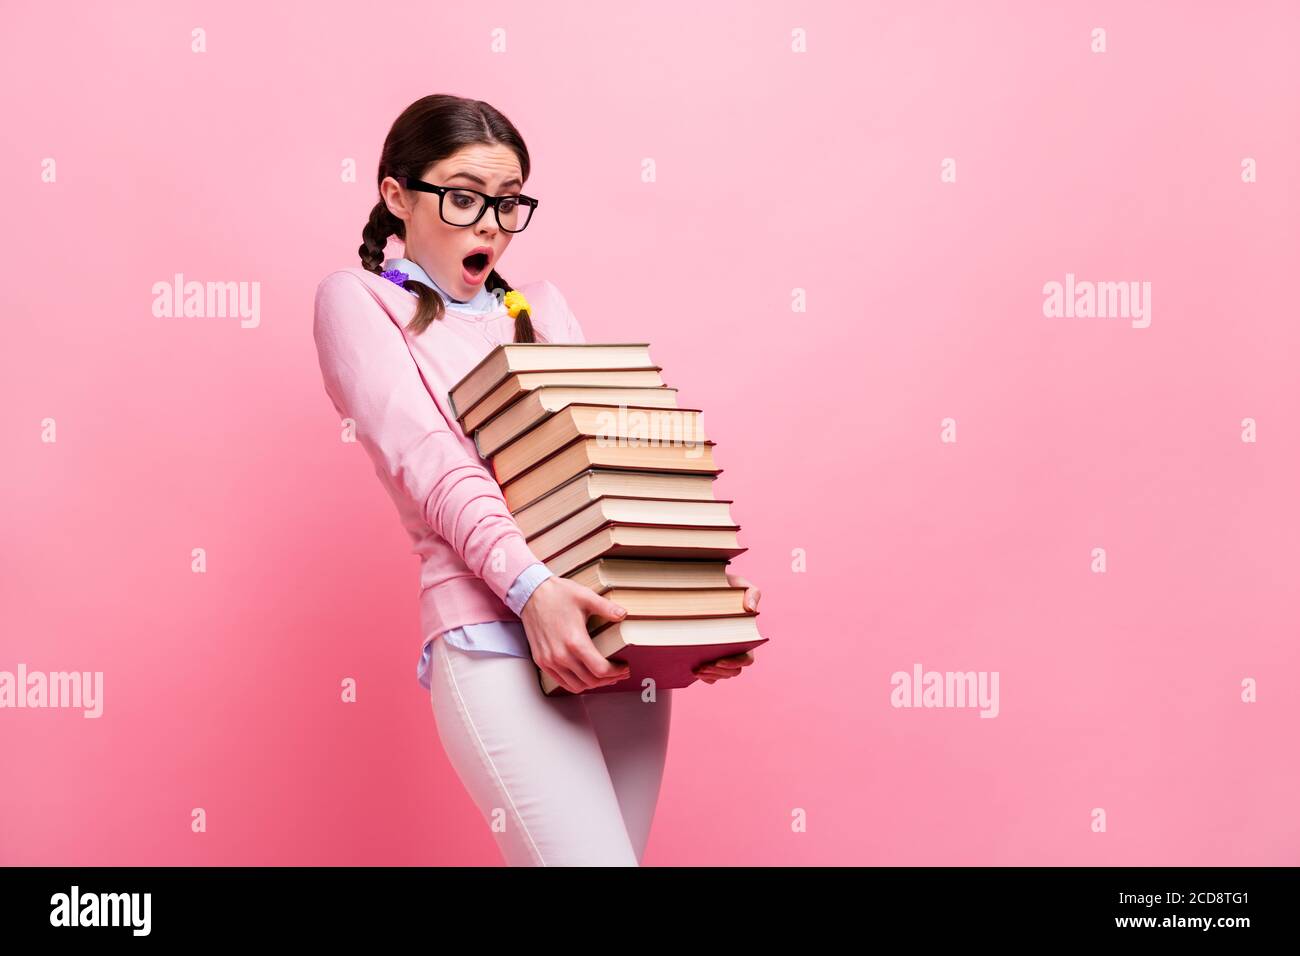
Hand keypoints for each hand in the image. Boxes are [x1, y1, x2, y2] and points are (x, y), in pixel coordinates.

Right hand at [520, 577, 632, 694]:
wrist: (530, 594)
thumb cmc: (557, 594)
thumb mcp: (585, 596)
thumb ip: (606, 607)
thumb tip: (623, 614)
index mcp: (575, 641)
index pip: (600, 669)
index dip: (616, 672)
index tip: (624, 668)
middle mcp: (561, 655)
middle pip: (591, 681)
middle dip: (609, 679)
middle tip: (618, 673)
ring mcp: (549, 660)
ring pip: (576, 685)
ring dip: (593, 684)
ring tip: (603, 676)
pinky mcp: (541, 661)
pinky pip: (561, 682)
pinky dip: (576, 683)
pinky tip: (584, 675)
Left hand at [693, 573, 760, 683]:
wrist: (706, 586)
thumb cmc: (727, 586)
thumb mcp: (741, 584)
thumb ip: (752, 593)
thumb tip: (751, 608)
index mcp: (746, 636)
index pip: (746, 659)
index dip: (735, 663)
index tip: (720, 660)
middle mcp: (735, 648)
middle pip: (734, 671)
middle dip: (720, 672)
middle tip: (703, 666)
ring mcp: (723, 654)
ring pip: (722, 675)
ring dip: (711, 675)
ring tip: (697, 670)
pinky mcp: (709, 656)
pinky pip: (711, 675)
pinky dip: (705, 677)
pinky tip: (695, 671)